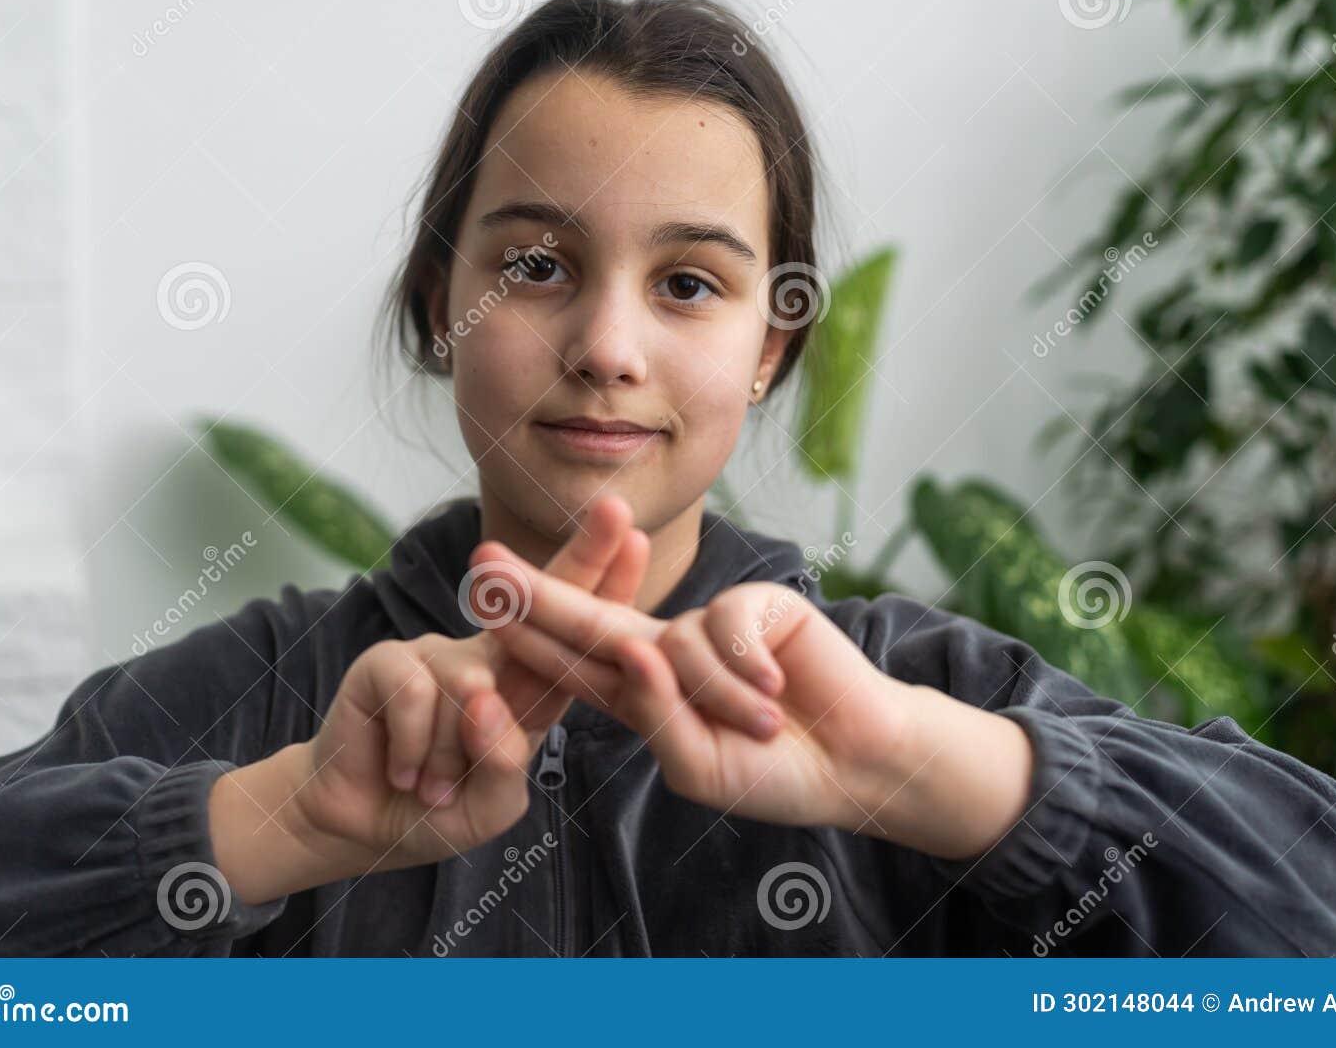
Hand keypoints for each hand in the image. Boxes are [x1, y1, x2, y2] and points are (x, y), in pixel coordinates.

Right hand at [210, 495, 646, 900]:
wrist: (361, 828)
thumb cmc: (437, 808)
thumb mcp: (492, 802)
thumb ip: (505, 761)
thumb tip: (485, 699)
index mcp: (527, 687)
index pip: (574, 637)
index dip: (606, 589)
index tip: (640, 539)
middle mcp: (489, 659)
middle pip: (541, 600)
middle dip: (584, 555)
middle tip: (616, 510)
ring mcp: (438, 652)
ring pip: (472, 689)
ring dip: (453, 757)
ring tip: (435, 788)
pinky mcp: (387, 659)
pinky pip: (417, 696)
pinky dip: (413, 749)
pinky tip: (402, 769)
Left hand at [478, 548, 1034, 859]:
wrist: (857, 760)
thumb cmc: (776, 772)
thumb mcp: (699, 766)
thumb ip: (656, 717)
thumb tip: (633, 650)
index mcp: (640, 694)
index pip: (571, 664)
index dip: (526, 636)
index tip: (478, 610)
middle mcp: (664, 651)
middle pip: (589, 617)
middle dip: (537, 592)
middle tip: (482, 563)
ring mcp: (706, 624)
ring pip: (676, 644)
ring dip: (717, 695)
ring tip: (764, 724)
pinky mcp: (753, 603)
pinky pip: (726, 627)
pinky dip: (749, 668)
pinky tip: (779, 689)